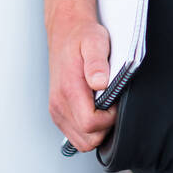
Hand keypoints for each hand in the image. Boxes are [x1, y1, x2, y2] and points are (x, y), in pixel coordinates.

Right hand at [47, 13, 117, 150]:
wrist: (66, 30)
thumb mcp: (95, 41)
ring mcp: (56, 110)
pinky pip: (76, 135)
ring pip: (82, 142)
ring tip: (104, 107)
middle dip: (105, 127)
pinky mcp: (58, 112)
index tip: (116, 102)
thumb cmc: (82, 36)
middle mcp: (59, 104)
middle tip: (112, 104)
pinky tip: (95, 110)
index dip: (109, 119)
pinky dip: (88, 130)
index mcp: (68, 89)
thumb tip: (100, 83)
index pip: (90, 124)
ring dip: (97, 131)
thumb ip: (97, 62)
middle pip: (87, 139)